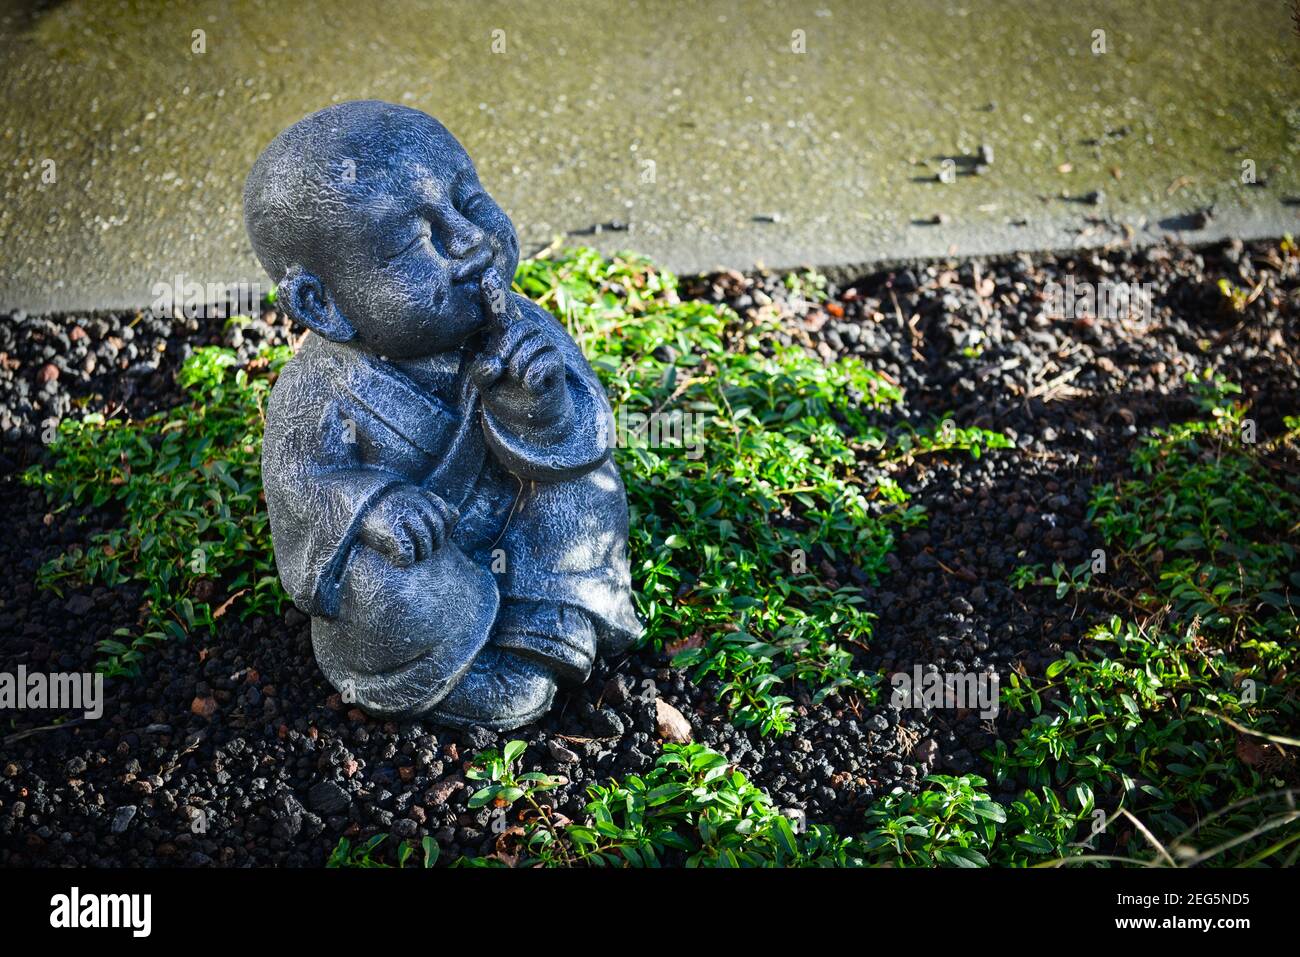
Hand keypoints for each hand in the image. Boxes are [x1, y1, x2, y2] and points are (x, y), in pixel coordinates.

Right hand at [359, 485, 457, 566]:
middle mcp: (414, 504)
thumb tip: (455, 514)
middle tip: (417, 550)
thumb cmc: (380, 508)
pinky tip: (393, 557)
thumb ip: (430, 504)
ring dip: (418, 556)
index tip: (432, 536)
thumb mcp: (406, 499)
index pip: (449, 516)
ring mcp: (403, 517)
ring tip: (405, 554)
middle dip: (431, 546)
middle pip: (438, 535)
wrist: (346, 504)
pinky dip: (402, 560)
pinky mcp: (390, 532)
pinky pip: (407, 556)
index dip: (444, 530)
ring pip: (425, 548)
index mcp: (420, 495)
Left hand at [471, 269, 568, 426]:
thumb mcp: (484, 383)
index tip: (487, 272)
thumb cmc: (504, 391)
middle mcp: (525, 333)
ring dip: (517, 369)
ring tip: (518, 379)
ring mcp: (543, 344)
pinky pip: (540, 364)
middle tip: (502, 370)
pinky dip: (531, 380)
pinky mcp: (555, 360)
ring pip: (527, 348)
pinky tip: (532, 386)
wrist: (527, 416)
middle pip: (514, 330)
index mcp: (504, 333)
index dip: (494, 291)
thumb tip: (495, 364)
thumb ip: (481, 371)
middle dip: (504, 353)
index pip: (499, 309)